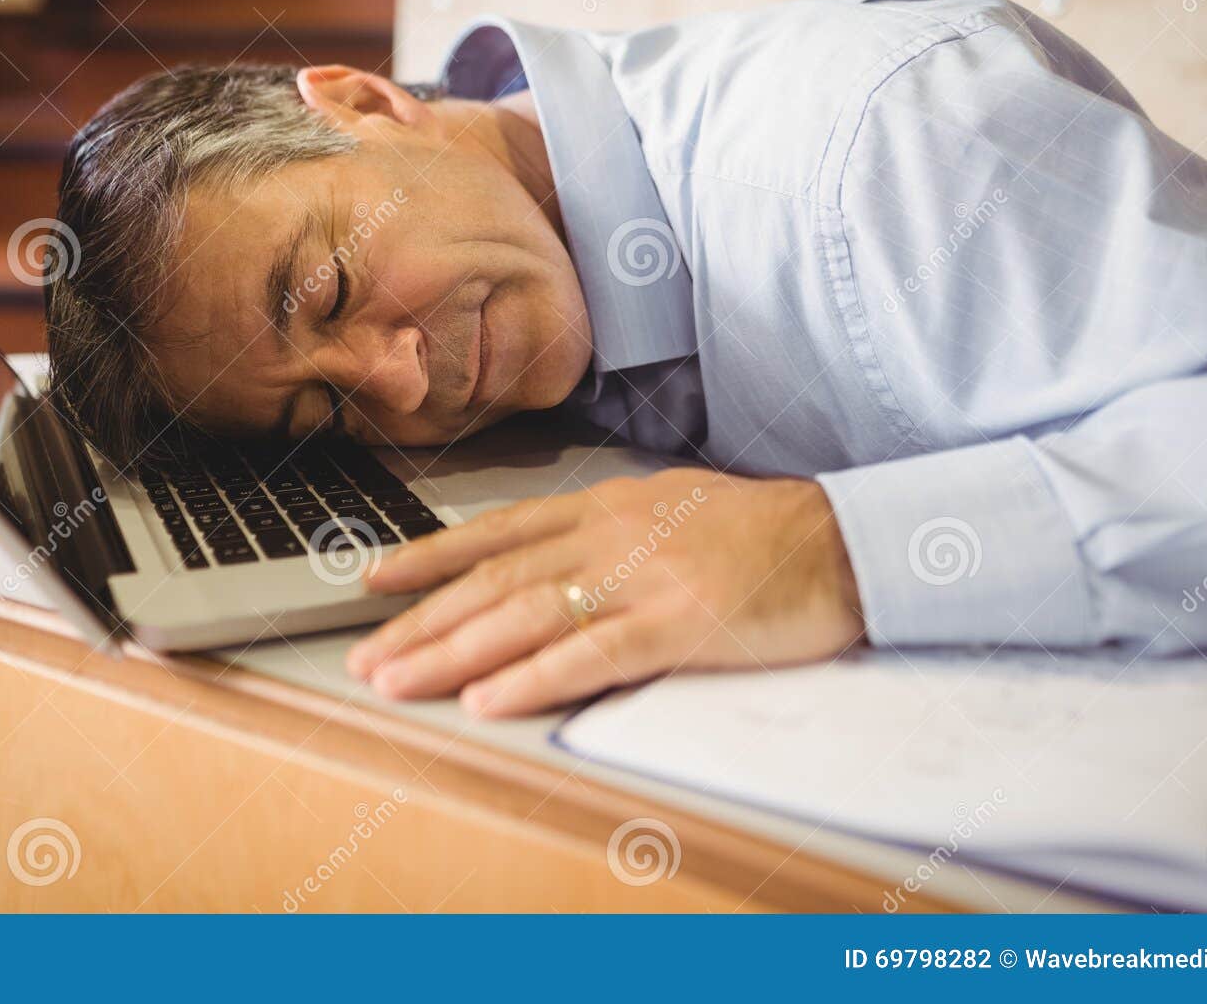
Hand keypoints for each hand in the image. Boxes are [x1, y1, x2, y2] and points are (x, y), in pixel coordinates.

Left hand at [348, 469, 863, 716]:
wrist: (842, 542)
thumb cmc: (758, 533)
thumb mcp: (666, 510)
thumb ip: (603, 534)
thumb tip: (545, 561)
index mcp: (604, 507)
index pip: (496, 533)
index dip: (427, 557)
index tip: (371, 579)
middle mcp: (610, 535)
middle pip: (494, 581)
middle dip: (420, 621)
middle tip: (364, 657)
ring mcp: (644, 577)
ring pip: (526, 615)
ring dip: (452, 653)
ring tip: (398, 682)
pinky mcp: (681, 624)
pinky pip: (593, 654)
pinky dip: (534, 678)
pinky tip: (490, 699)